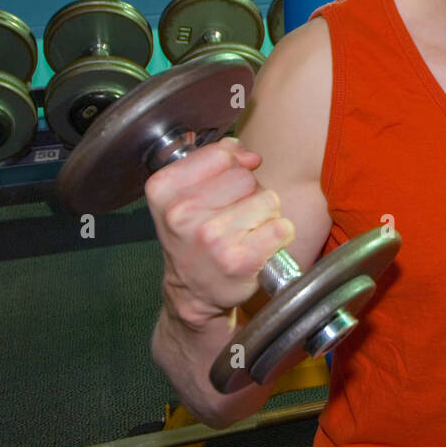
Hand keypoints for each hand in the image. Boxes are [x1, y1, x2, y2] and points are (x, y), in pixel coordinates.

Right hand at [144, 137, 295, 325]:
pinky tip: (258, 246)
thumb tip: (247, 154)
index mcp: (164, 190)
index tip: (227, 187)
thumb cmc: (192, 238)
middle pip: (246, 177)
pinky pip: (281, 227)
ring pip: (267, 199)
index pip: (222, 155)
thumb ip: (214, 161)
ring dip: (265, 215)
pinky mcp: (239, 260)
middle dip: (249, 193)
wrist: (192, 292)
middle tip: (233, 217)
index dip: (234, 166)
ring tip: (244, 232)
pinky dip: (279, 236)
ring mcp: (211, 237)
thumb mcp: (185, 194)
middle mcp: (182, 213)